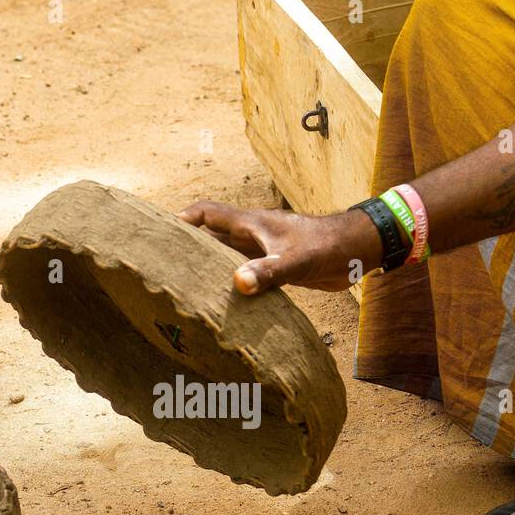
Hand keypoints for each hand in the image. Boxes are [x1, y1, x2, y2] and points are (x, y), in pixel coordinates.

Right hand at [177, 201, 382, 294]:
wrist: (356, 249)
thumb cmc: (328, 246)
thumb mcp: (296, 260)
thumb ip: (267, 271)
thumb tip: (238, 283)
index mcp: (250, 224)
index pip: (206, 214)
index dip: (180, 220)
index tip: (158, 233)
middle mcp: (251, 235)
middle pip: (208, 235)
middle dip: (185, 245)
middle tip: (160, 264)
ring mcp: (261, 250)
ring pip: (223, 255)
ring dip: (206, 266)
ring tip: (181, 285)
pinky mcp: (272, 266)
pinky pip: (241, 272)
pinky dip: (228, 282)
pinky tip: (219, 300)